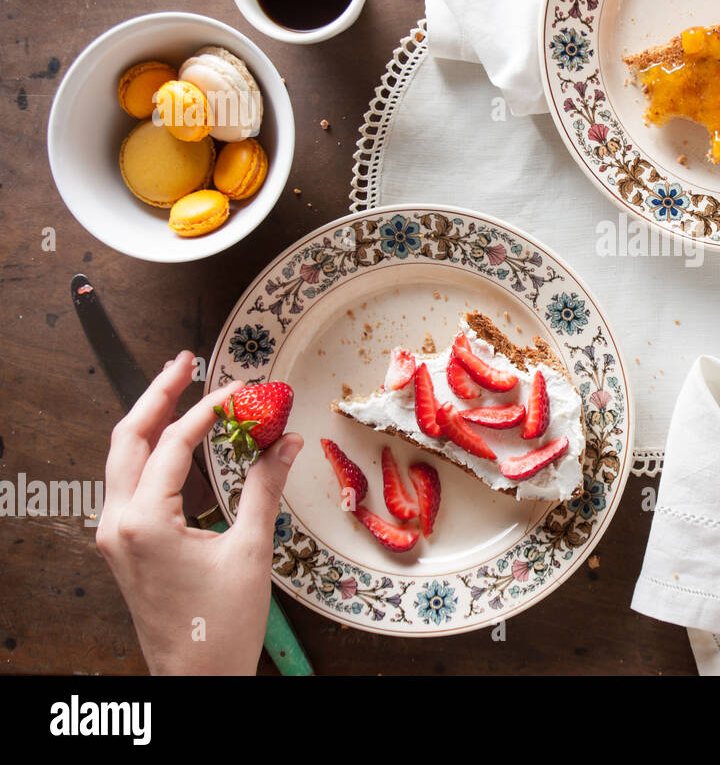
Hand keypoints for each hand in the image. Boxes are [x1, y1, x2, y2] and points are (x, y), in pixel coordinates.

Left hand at [96, 352, 302, 674]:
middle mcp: (118, 523)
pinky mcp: (125, 544)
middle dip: (157, 395)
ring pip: (121, 457)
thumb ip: (264, 487)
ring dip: (150, 420)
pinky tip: (176, 440)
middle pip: (127, 437)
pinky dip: (152, 453)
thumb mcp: (250, 550)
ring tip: (179, 388)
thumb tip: (286, 442)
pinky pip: (129, 483)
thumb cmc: (219, 626)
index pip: (173, 445)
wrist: (196, 676)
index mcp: (143, 522)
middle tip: (185, 362)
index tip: (241, 389)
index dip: (209, 409)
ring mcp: (116, 534)